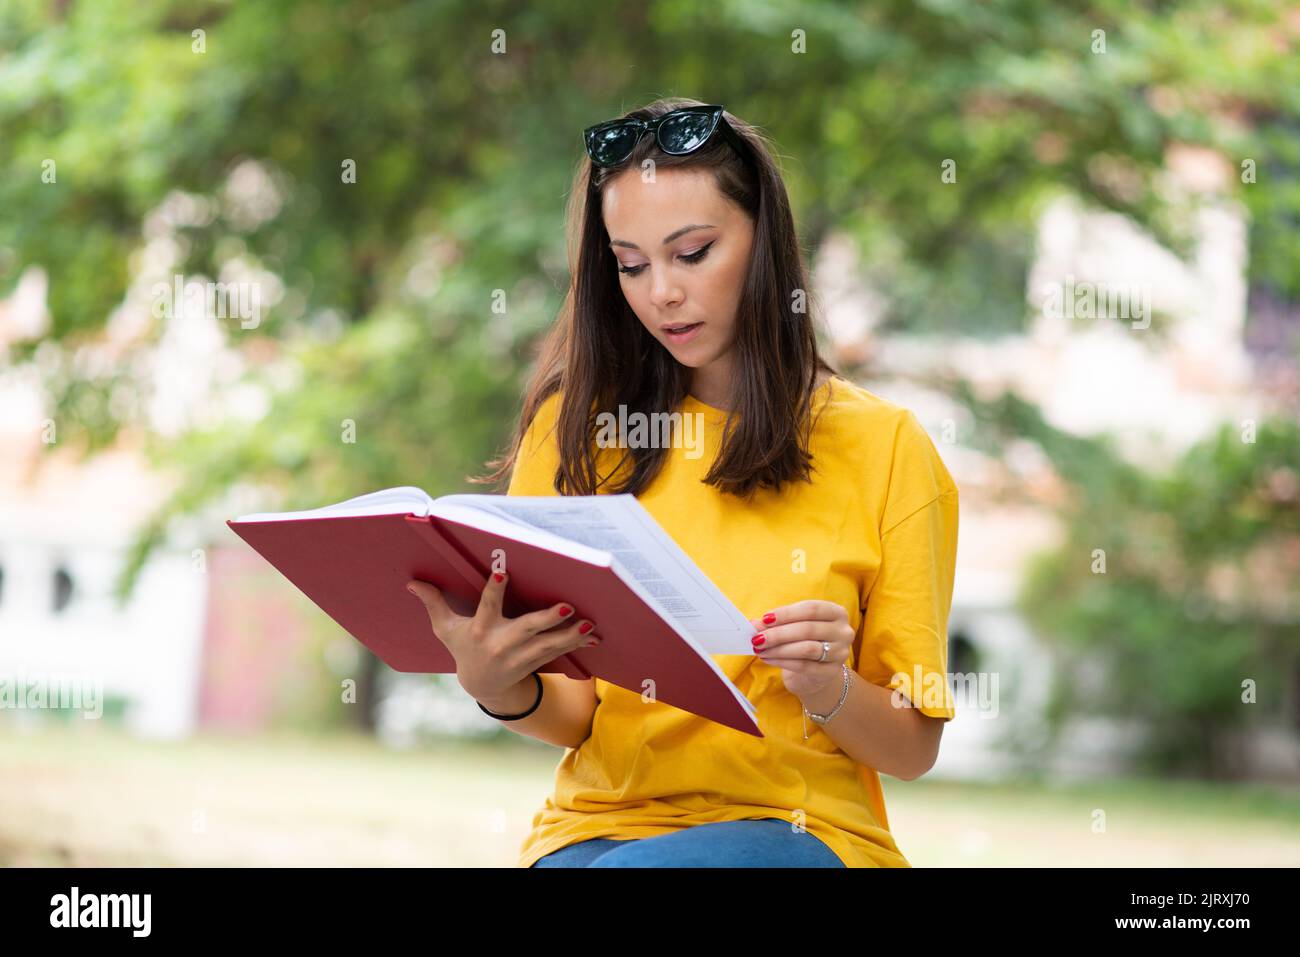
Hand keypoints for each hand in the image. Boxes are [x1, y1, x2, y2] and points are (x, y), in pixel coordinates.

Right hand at [406, 571, 598, 707]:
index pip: (486, 607)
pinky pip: (559, 653)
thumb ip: (434, 603)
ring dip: (570, 636)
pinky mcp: (536, 663)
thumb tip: (412, 582)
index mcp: (481, 630)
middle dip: (547, 619)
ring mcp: (521, 656)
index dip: (493, 592)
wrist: (482, 686)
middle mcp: (502, 644)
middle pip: (527, 629)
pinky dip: (577, 645)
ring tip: (589, 626)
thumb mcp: (446, 629)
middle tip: (567, 607)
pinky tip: (595, 638)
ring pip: (549, 644)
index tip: (502, 574)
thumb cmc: (464, 648)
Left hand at [748, 600, 853, 703]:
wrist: (817, 671)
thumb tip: (754, 624)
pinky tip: (767, 659)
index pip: (811, 609)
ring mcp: (840, 653)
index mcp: (836, 613)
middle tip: (757, 638)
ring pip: (806, 649)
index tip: (765, 618)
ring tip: (759, 650)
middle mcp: (843, 632)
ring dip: (778, 649)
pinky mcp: (830, 672)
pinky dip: (781, 662)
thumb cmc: (804, 640)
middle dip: (778, 633)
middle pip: (808, 629)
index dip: (787, 613)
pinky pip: (803, 666)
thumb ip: (776, 623)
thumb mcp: (793, 627)